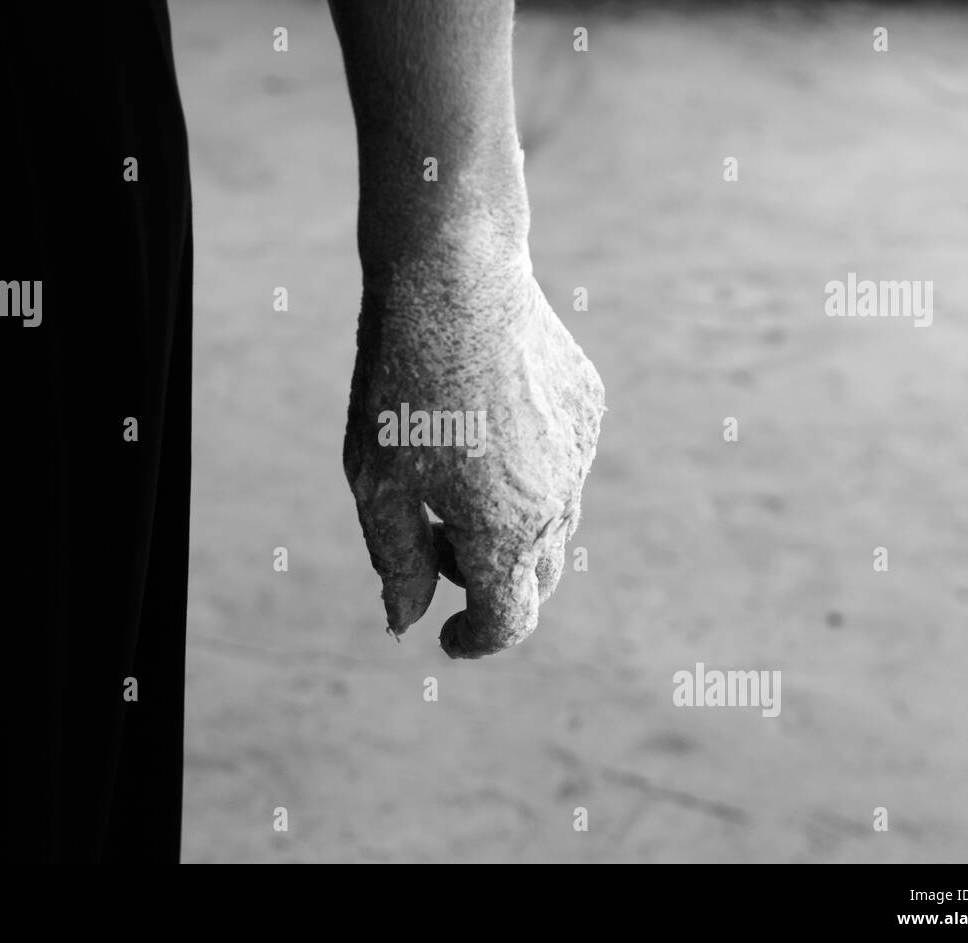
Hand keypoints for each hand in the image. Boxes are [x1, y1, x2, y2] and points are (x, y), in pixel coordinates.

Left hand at [343, 263, 604, 658]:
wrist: (456, 277)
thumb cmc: (403, 386)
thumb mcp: (378, 483)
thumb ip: (398, 563)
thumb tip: (407, 622)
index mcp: (507, 532)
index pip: (508, 622)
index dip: (475, 641)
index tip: (448, 639)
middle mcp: (560, 501)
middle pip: (535, 577)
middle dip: (488, 581)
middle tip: (435, 546)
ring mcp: (581, 452)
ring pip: (553, 521)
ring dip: (509, 526)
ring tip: (451, 475)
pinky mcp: (589, 408)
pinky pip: (563, 463)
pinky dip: (527, 470)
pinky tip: (485, 422)